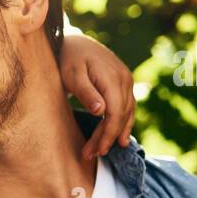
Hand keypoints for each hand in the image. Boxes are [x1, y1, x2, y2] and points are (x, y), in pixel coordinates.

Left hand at [59, 33, 135, 159]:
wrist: (75, 42)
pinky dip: (123, 122)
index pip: (115, 114)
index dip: (106, 135)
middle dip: (107, 138)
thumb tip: (101, 111)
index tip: (94, 151)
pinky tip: (120, 137)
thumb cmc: (69, 58)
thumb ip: (86, 92)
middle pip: (120, 116)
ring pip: (126, 113)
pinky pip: (127, 106)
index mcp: (113, 79)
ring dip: (116, 133)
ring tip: (103, 150)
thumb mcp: (72, 75)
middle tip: (91, 155)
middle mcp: (124, 79)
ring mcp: (126, 80)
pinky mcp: (123, 82)